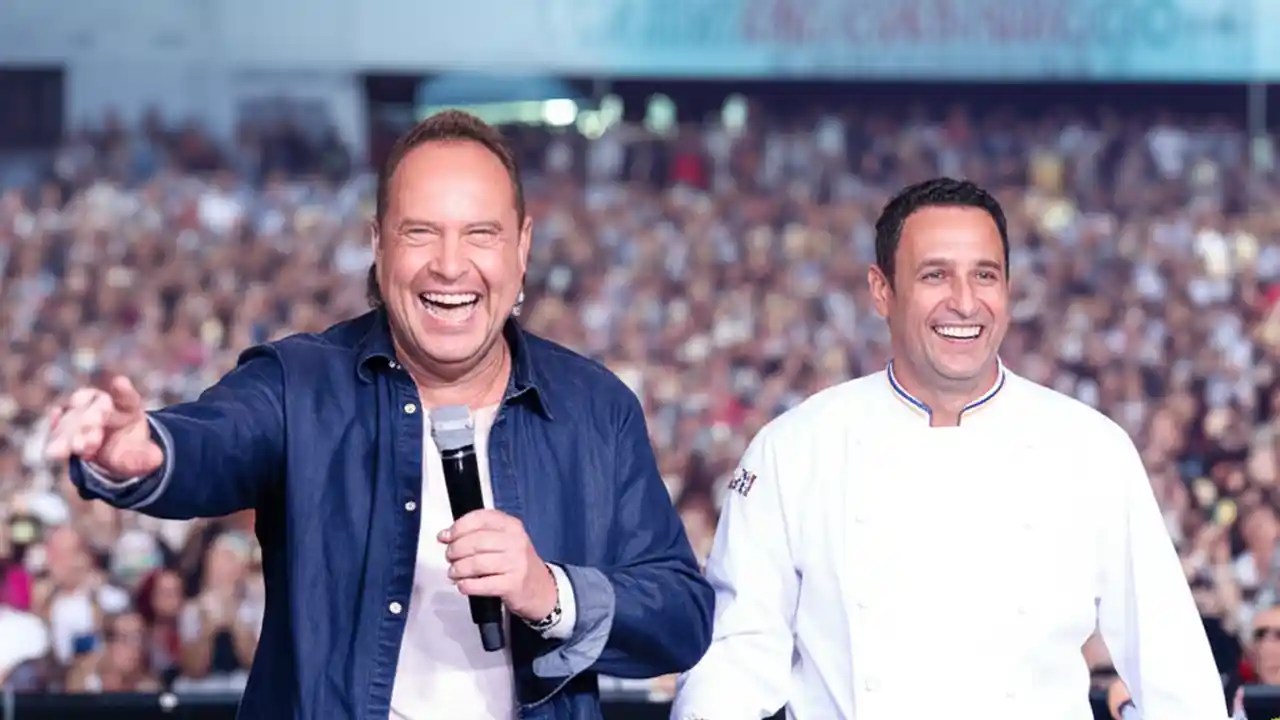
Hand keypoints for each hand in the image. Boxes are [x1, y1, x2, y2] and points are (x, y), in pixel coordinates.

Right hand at [44, 376, 162, 478]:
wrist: (111, 455)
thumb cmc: (130, 450)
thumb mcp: (143, 455)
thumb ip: (147, 457)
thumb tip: (156, 460)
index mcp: (128, 409)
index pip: (127, 397)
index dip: (123, 390)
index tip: (119, 382)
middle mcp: (103, 407)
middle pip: (98, 406)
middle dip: (94, 416)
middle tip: (93, 430)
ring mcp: (82, 415)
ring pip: (76, 416)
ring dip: (73, 431)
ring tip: (77, 448)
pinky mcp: (65, 427)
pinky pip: (58, 427)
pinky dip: (55, 434)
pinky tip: (54, 444)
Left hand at [439, 509, 556, 621]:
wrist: (541, 589)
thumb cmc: (516, 563)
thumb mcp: (504, 540)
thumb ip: (476, 534)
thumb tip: (445, 535)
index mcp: (511, 525)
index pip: (479, 518)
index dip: (458, 527)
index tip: (446, 536)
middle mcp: (515, 541)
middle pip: (475, 542)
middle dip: (455, 550)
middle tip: (450, 557)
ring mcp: (516, 563)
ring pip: (476, 563)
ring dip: (458, 569)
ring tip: (454, 572)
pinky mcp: (513, 584)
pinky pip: (482, 584)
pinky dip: (467, 585)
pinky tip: (464, 585)